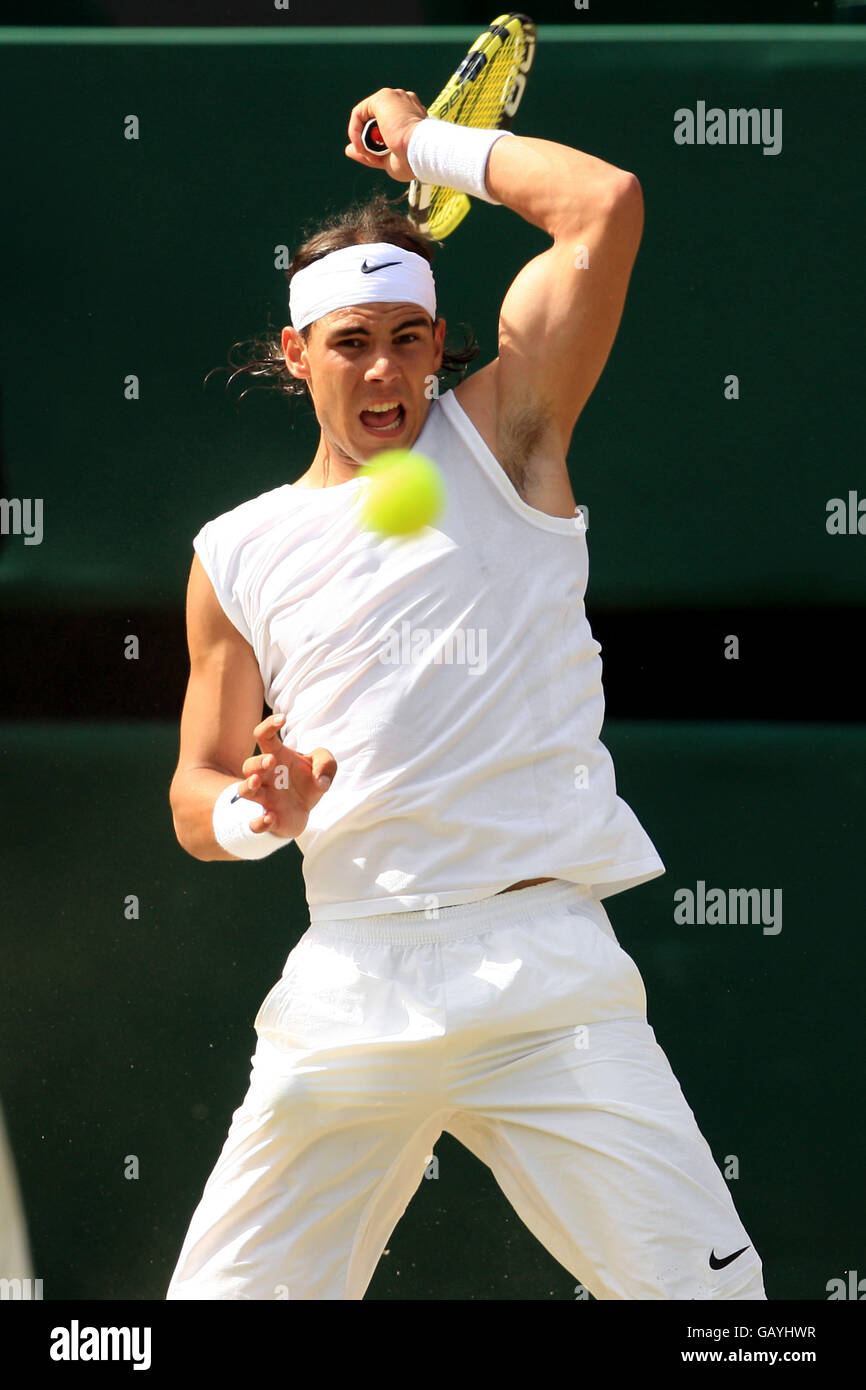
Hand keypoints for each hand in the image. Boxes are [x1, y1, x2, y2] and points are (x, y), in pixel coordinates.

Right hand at [236, 713, 336, 839]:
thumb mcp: (323, 765)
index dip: (269, 725)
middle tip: (271, 760)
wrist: (304, 811)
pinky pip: (255, 823)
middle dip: (257, 762)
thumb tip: (321, 780)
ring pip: (244, 791)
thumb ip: (326, 762)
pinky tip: (269, 818)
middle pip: (249, 765)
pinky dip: (259, 822)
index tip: (283, 719)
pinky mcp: (268, 820)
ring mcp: (264, 798)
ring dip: (248, 786)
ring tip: (255, 781)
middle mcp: (265, 777)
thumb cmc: (307, 782)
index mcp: (276, 757)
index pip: (264, 736)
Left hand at [345, 88, 427, 180]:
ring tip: (372, 155)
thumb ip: (370, 153)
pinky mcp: (382, 97)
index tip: (377, 160)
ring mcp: (395, 97)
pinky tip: (361, 146)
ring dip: (365, 141)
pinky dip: (355, 132)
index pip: (388, 127)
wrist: (420, 153)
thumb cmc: (413, 160)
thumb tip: (349, 150)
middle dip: (371, 143)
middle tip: (375, 160)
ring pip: (368, 119)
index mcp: (413, 116)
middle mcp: (405, 102)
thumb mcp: (388, 160)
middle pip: (378, 123)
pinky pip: (359, 113)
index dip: (378, 145)